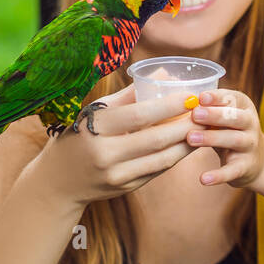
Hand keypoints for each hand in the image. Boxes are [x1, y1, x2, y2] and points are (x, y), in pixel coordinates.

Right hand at [23, 83, 200, 209]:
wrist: (57, 182)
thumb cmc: (79, 135)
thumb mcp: (96, 111)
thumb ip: (130, 94)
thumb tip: (165, 74)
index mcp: (95, 128)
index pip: (139, 115)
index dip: (169, 106)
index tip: (191, 96)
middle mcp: (105, 154)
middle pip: (156, 139)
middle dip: (186, 125)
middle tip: (205, 113)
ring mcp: (116, 175)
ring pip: (162, 159)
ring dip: (187, 143)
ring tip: (203, 128)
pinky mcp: (125, 189)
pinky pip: (157, 171)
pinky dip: (176, 157)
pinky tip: (189, 145)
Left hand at [186, 89, 263, 188]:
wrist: (257, 161)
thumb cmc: (229, 132)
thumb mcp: (223, 118)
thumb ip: (207, 109)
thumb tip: (178, 100)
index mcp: (244, 107)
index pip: (232, 98)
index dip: (217, 97)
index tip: (200, 97)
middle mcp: (251, 124)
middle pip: (235, 117)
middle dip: (215, 115)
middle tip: (195, 114)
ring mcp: (250, 146)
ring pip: (233, 139)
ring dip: (212, 138)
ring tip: (191, 138)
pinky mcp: (246, 167)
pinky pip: (232, 171)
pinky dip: (218, 175)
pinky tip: (203, 179)